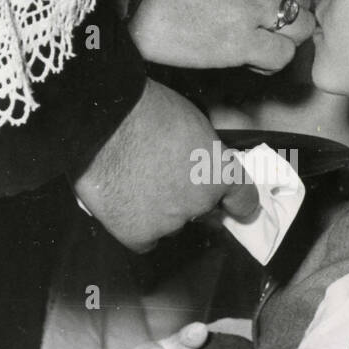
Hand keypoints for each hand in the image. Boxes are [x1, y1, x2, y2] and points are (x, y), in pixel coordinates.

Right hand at [74, 80, 257, 250]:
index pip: (243, 200)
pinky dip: (135, 226)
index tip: (230, 205)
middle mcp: (201, 202)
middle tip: (161, 177)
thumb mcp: (192, 123)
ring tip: (134, 183)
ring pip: (169, 225)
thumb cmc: (145, 110)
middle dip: (186, 198)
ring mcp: (171, 222)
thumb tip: (196, 164)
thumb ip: (202, 153)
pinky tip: (123, 203)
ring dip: (158, 211)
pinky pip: (143, 239)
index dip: (234, 202)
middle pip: (200, 210)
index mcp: (221, 172)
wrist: (105, 123)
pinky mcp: (140, 234)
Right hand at [128, 0, 313, 70]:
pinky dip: (272, 63)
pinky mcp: (242, 41)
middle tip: (267, 31)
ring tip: (262, 47)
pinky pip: (282, 55)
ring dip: (285, 40)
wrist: (126, 1)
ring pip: (301, 26)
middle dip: (287, 17)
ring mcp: (252, 6)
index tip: (247, 8)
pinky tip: (253, 62)